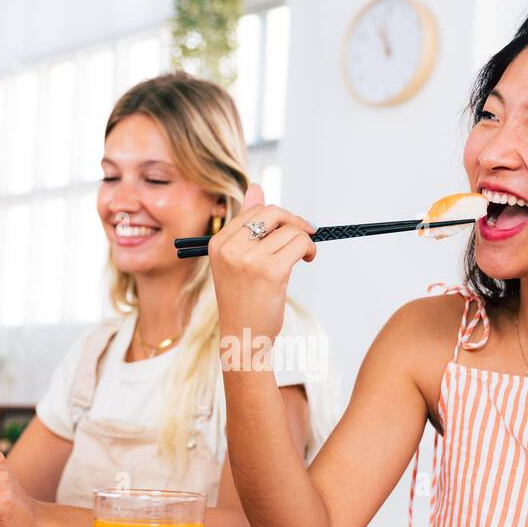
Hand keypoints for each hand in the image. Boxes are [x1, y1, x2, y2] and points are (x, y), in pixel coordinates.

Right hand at [209, 184, 317, 347]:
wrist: (243, 339)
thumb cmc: (243, 301)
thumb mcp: (237, 261)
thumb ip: (246, 225)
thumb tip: (256, 188)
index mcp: (218, 243)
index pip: (254, 211)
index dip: (279, 217)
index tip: (291, 229)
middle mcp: (230, 248)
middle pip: (272, 213)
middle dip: (294, 221)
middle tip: (306, 235)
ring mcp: (249, 259)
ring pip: (290, 230)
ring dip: (305, 240)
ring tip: (305, 255)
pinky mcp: (270, 271)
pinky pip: (299, 244)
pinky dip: (309, 249)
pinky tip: (308, 260)